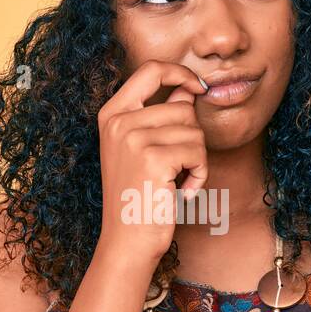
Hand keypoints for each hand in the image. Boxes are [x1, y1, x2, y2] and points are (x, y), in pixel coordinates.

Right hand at [95, 60, 209, 270]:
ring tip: (175, 182)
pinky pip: (198, 152)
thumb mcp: (141, 150)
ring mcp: (133, 138)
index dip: (180, 72)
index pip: (150, 70)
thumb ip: (161, 116)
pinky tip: (181, 192)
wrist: (127, 241)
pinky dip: (199, 175)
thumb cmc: (139, 197)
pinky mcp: (153, 158)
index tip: (198, 86)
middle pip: (182, 106)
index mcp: (111, 113)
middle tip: (175, 167)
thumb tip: (189, 89)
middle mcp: (118, 121)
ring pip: (194, 130)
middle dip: (191, 136)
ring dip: (196, 159)